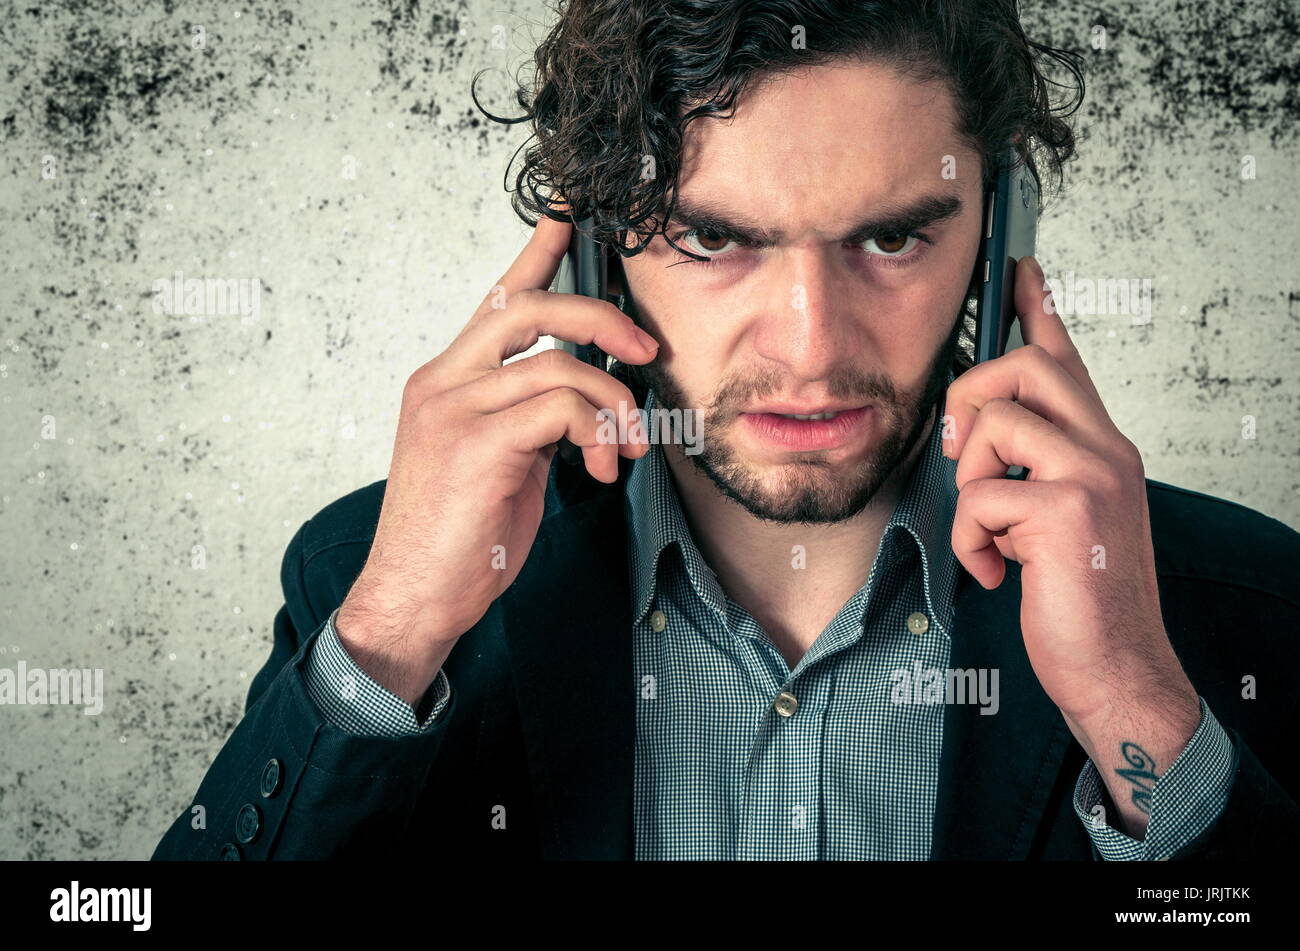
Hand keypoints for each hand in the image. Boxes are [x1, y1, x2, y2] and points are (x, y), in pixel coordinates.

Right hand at [336, 209, 656, 703]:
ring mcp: (454, 407)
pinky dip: (598, 433)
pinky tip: (603, 468)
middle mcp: (443, 381)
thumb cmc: (460, 537)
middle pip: (531, 308)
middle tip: (647, 352)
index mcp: (447, 380)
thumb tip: (588, 402)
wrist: (414, 598)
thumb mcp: (501, 464)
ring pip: (558, 364)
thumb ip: (530, 419)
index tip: (569, 210)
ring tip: (627, 448)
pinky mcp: (474, 442)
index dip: (538, 251)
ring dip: (613, 403)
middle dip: (601, 319)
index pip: (497, 298)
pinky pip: (561, 408)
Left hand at [942, 255, 1200, 836]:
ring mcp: (1092, 476)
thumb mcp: (1054, 521)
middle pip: (1024, 365)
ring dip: (966, 487)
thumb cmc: (1079, 598)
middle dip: (970, 396)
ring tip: (987, 535)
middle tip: (961, 453)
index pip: (1067, 361)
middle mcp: (1105, 449)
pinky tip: (997, 572)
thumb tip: (972, 435)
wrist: (1117, 669)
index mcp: (1102, 447)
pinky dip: (969, 541)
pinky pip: (978, 496)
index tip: (1018, 268)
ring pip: (992, 425)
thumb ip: (1027, 471)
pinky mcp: (1067, 511)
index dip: (1038, 310)